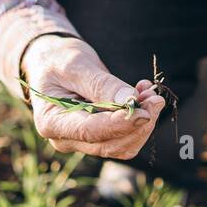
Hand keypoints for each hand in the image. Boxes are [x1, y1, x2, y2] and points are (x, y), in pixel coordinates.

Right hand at [22, 34, 165, 158]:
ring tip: (149, 93)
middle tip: (155, 97)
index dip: (120, 124)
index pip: (90, 131)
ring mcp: (81, 141)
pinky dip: (138, 121)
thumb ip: (102, 85)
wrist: (52, 62)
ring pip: (121, 146)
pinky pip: (123, 138)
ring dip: (142, 123)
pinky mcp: (97, 138)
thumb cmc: (58, 60)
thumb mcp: (76, 65)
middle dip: (138, 124)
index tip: (146, 112)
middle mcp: (65, 139)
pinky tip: (141, 97)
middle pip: (110, 144)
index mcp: (51, 121)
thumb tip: (130, 102)